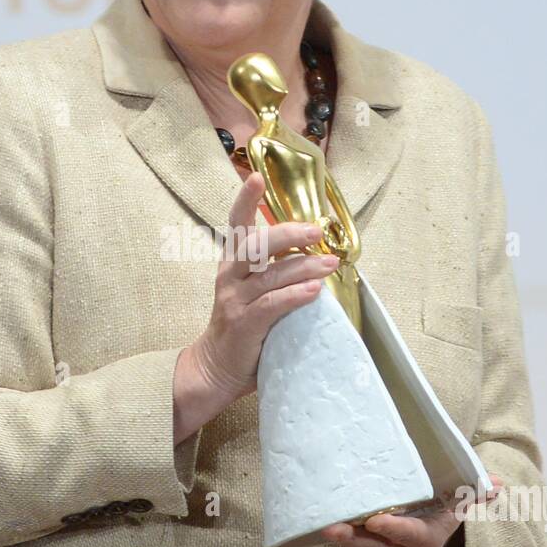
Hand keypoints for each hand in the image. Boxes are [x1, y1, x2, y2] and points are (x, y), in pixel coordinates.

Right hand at [189, 170, 338, 403]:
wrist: (216, 368)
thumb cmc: (243, 327)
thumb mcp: (252, 292)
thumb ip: (273, 272)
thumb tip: (316, 255)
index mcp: (233, 264)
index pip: (236, 226)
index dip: (245, 201)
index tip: (256, 178)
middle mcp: (230, 277)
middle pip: (256, 245)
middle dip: (288, 233)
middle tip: (315, 229)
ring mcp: (235, 301)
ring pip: (270, 274)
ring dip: (304, 266)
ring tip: (330, 263)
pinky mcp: (244, 324)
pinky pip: (271, 304)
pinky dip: (295, 295)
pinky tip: (315, 291)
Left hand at [320, 474, 504, 546]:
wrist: (440, 533)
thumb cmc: (447, 510)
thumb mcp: (462, 501)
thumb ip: (475, 491)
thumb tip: (497, 483)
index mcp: (428, 538)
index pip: (410, 535)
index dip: (392, 530)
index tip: (374, 521)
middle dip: (356, 540)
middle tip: (333, 528)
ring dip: (346, 544)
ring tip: (326, 529)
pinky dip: (347, 546)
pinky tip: (332, 531)